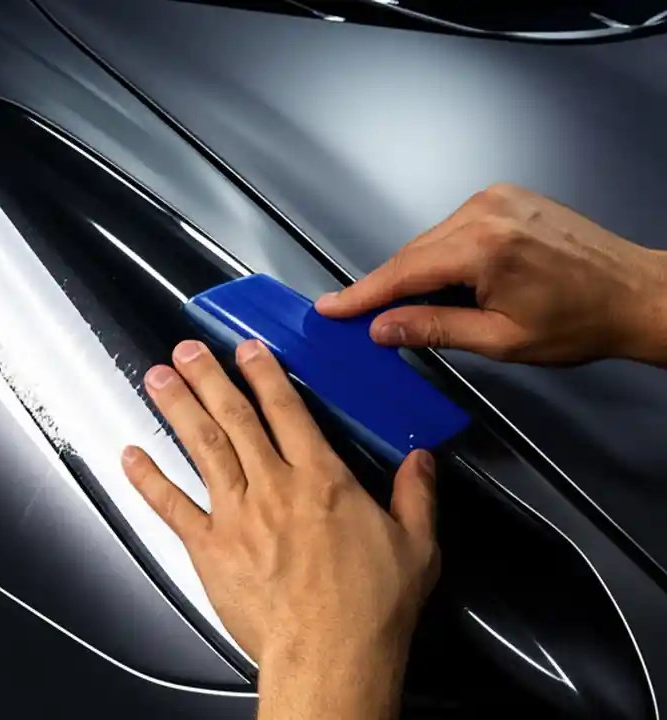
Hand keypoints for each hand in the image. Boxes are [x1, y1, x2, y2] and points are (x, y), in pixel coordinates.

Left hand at [122, 339, 439, 719]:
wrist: (332, 656)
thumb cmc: (371, 610)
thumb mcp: (417, 545)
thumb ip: (416, 495)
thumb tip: (421, 459)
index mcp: (322, 480)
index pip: (288, 410)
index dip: (265, 374)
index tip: (248, 350)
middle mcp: (274, 487)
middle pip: (236, 417)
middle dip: (210, 377)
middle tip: (189, 349)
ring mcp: (237, 515)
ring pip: (202, 447)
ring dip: (178, 407)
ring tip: (159, 377)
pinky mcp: (210, 548)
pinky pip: (172, 506)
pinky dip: (148, 479)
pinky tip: (131, 456)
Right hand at [315, 183, 666, 364]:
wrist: (636, 293)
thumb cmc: (580, 321)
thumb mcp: (502, 339)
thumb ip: (435, 329)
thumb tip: (383, 328)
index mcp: (484, 247)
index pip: (403, 271)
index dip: (361, 294)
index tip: (329, 307)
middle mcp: (486, 212)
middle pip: (412, 253)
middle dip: (387, 287)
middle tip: (360, 319)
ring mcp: (496, 199)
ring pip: (431, 241)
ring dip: (418, 273)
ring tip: (421, 308)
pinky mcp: (506, 198)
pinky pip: (454, 228)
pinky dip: (442, 256)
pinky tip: (451, 282)